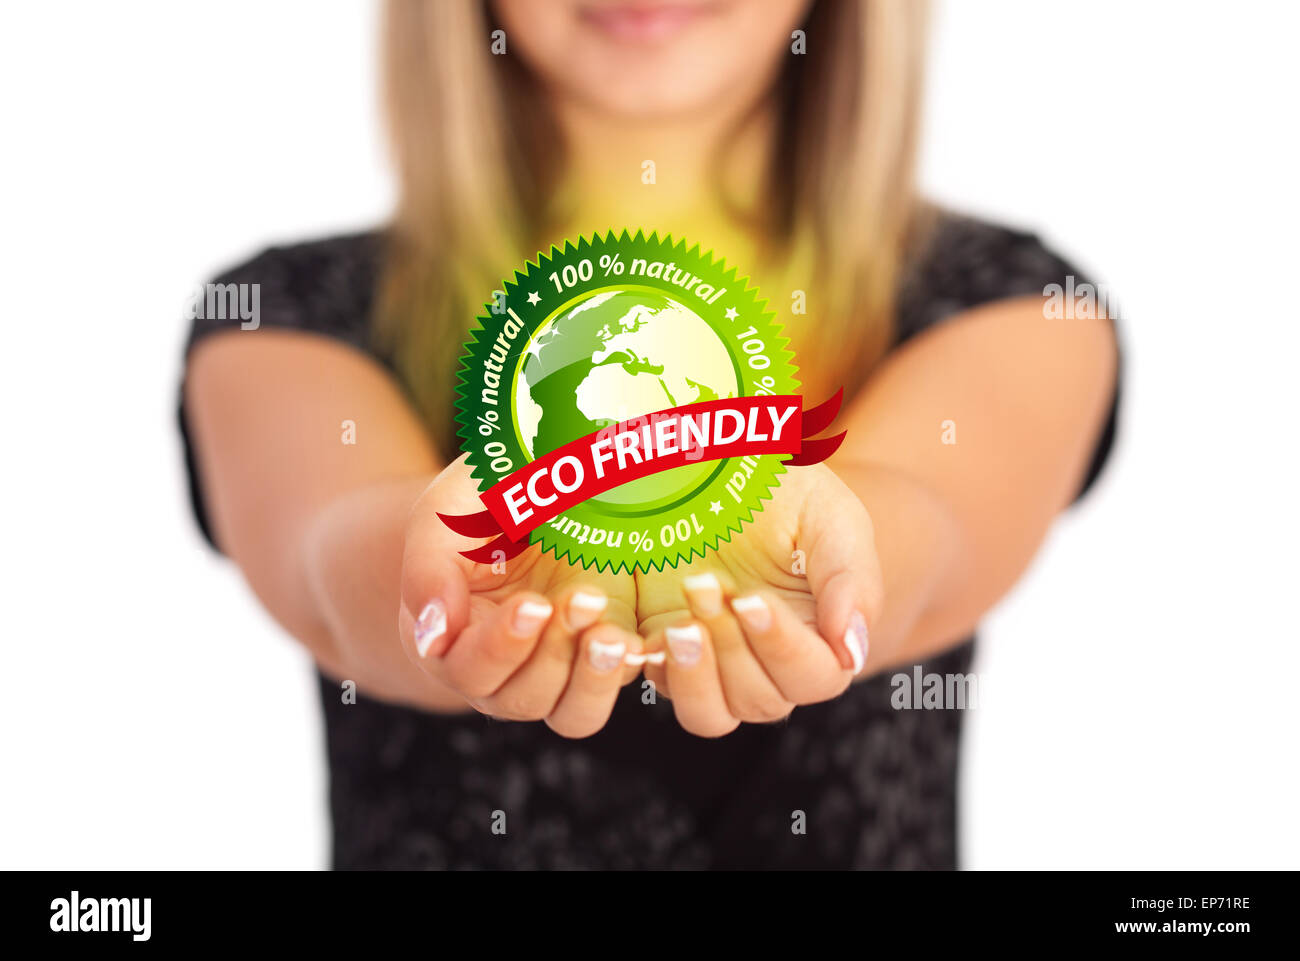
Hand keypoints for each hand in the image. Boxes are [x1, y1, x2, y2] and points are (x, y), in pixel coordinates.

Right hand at [398, 456, 641, 736]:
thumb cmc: (482, 499)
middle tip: (583, 599)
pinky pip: (613, 689)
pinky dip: (625, 672)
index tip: (534, 605)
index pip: (468, 670)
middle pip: (519, 699)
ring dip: (592, 679)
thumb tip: (431, 636)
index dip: (500, 646)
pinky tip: (636, 641)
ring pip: (571, 715)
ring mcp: (556, 668)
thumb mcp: (445, 513)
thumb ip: (428, 569)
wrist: (543, 481)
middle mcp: (501, 668)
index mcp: (450, 640)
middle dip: (553, 654)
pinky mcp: (600, 658)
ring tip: (610, 635)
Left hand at [635, 463, 881, 735]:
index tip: (752, 600)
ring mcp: (712, 659)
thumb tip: (852, 652)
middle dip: (732, 648)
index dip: (784, 649)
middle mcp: (766, 659)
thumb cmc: (785, 489)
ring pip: (709, 715)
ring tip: (677, 625)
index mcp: (819, 636)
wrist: (715, 460)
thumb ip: (850, 581)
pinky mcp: (663, 646)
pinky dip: (647, 667)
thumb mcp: (829, 516)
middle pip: (761, 701)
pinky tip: (635, 633)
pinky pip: (657, 685)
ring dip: (693, 677)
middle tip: (705, 585)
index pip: (816, 677)